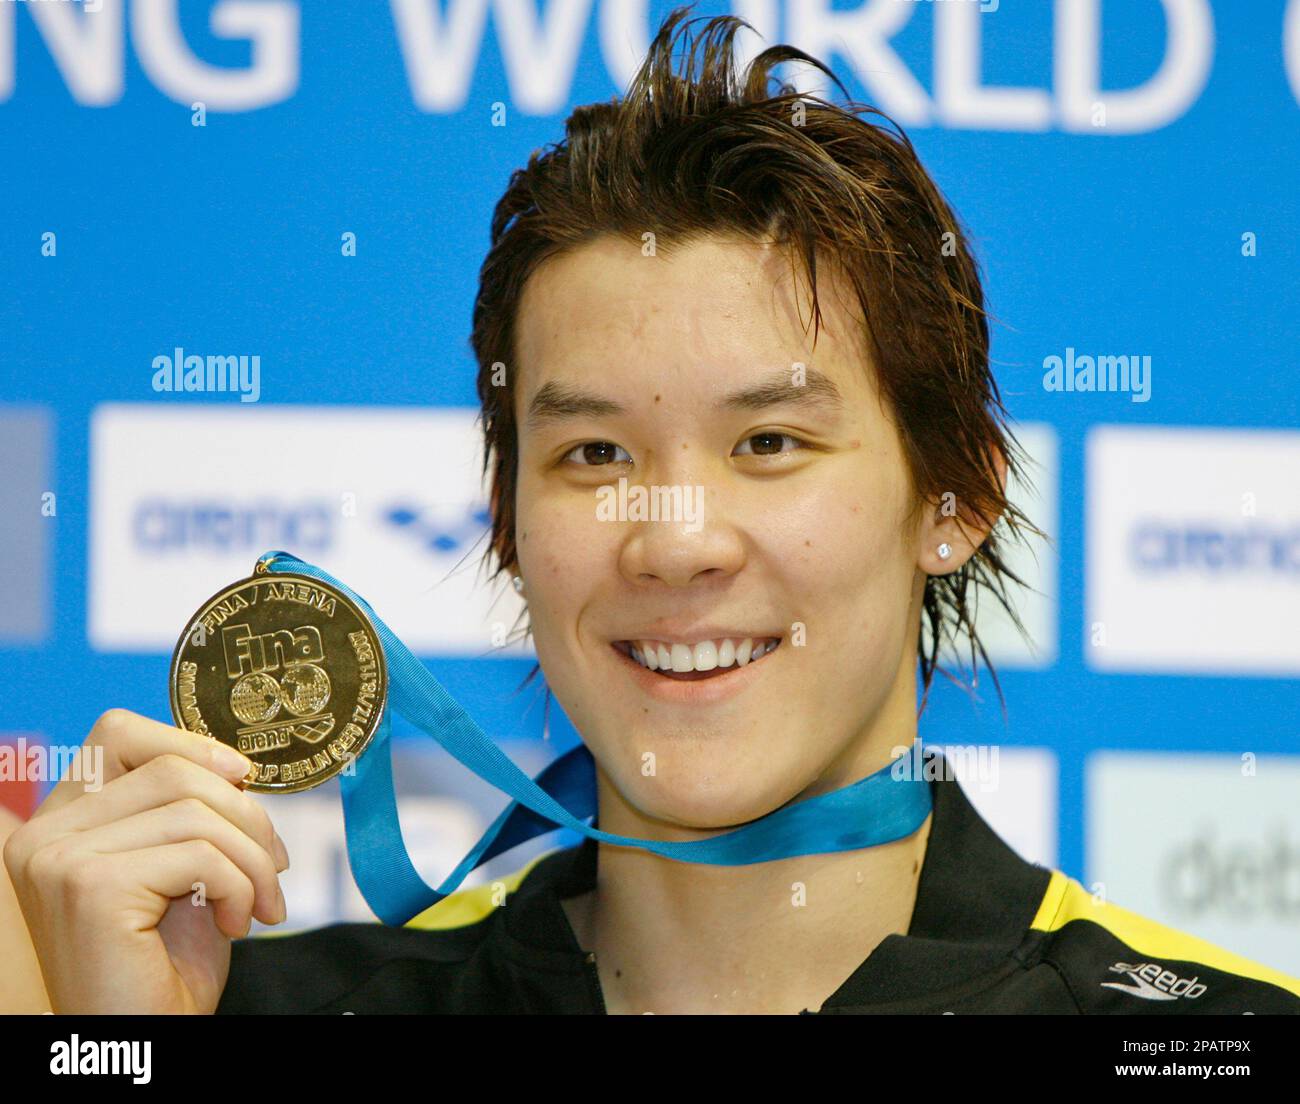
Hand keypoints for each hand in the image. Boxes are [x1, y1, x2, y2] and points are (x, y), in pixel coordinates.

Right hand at [2, 709, 288, 1013]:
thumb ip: (191, 810)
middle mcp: (44, 834)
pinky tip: (236, 924)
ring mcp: (59, 858)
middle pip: (172, 768)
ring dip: (253, 858)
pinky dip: (241, 886)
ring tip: (260, 903)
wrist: (141, 1040)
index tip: (243, 779)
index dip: (191, 745)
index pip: (119, 731)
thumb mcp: (181, 868)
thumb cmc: (164, 964)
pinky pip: (201, 855)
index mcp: (60, 820)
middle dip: (245, 814)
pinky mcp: (90, 887)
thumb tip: (236, 766)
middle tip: (275, 865)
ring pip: (196, 811)